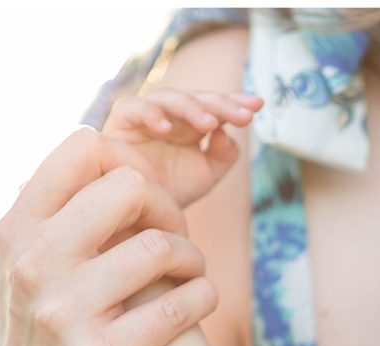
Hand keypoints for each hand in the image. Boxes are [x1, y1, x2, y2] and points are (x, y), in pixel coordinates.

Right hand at [0, 127, 219, 345]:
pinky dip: (202, 298)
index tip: (141, 200)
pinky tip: (198, 302)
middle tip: (176, 237)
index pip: (82, 149)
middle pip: (130, 188)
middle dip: (168, 208)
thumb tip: (96, 142)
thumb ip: (55, 211)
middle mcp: (34, 264)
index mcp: (15, 230)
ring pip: (162, 248)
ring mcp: (66, 312)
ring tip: (190, 273)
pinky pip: (180, 305)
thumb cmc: (42, 333)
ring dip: (192, 258)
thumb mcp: (26, 267)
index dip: (128, 164)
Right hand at [102, 88, 263, 208]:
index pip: (217, 106)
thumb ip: (223, 155)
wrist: (137, 214)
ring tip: (209, 123)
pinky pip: (134, 107)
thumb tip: (225, 133)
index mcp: (193, 123)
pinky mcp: (121, 119)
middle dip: (221, 104)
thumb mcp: (207, 176)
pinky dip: (150, 113)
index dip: (236, 103)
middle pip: (198, 98)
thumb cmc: (171, 193)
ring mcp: (147, 113)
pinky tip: (167, 128)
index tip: (257, 105)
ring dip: (191, 107)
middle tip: (242, 115)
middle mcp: (172, 114)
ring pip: (169, 97)